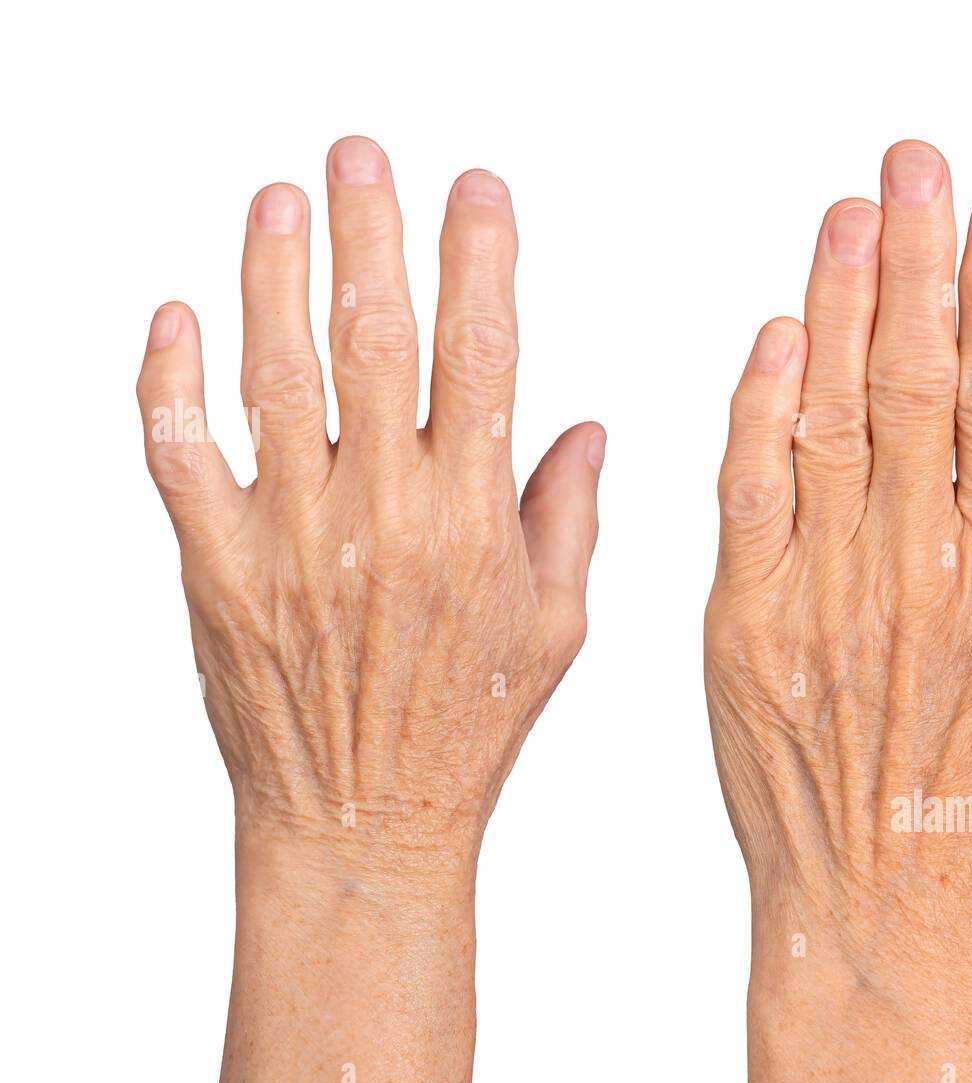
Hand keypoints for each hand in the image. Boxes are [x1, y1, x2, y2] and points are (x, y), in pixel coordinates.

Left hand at [137, 136, 603, 1082]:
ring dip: (274, 275)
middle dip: (371, 233)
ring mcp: (292, 541)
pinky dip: (170, 383)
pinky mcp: (216, 573)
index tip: (475, 192)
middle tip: (360, 155)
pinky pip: (181, 459)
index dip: (481, 261)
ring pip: (277, 378)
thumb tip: (585, 428)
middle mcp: (384, 517)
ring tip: (278, 200)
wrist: (363, 823)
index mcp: (473, 522)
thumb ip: (570, 520)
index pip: (483, 358)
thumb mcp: (556, 630)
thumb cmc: (464, 732)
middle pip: (376, 340)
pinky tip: (177, 317)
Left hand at [704, 141, 971, 1082]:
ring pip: (828, 416)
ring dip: (834, 306)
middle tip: (912, 169)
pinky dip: (755, 413)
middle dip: (915, 260)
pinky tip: (768, 341)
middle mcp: (915, 569)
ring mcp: (821, 592)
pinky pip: (746, 495)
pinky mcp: (743, 624)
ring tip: (845, 218)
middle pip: (916, 380)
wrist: (880, 912)